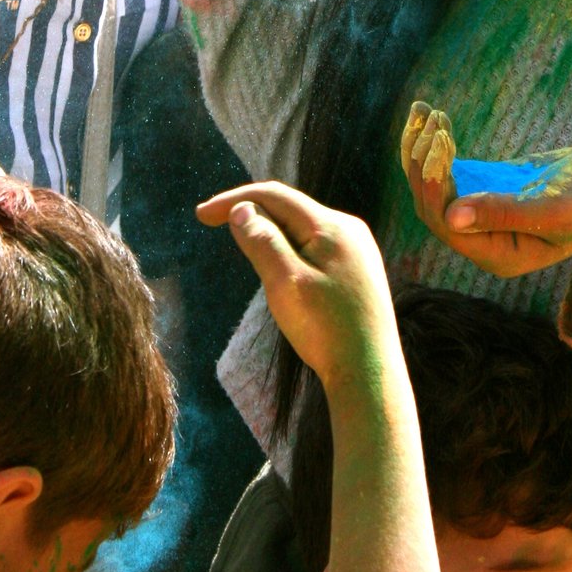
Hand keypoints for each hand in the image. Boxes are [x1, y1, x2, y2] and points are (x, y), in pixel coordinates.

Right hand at [198, 181, 395, 395]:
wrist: (370, 375)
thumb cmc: (326, 330)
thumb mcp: (285, 283)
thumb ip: (263, 242)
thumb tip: (243, 209)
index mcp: (333, 226)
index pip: (276, 196)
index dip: (235, 200)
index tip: (201, 215)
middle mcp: (349, 230)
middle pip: (290, 209)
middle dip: (252, 214)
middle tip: (214, 225)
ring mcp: (357, 251)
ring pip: (302, 230)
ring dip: (270, 233)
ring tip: (245, 250)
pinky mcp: (358, 272)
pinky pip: (316, 248)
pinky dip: (289, 249)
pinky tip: (279, 270)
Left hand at [401, 119, 571, 280]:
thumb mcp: (553, 210)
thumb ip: (504, 213)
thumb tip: (452, 216)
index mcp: (496, 256)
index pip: (446, 225)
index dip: (434, 186)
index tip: (441, 144)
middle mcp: (481, 240)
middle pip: (431, 204)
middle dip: (423, 163)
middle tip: (433, 122)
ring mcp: (479, 213)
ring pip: (432, 185)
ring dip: (421, 148)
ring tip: (423, 109)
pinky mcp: (483, 188)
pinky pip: (446, 169)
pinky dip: (434, 142)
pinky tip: (429, 112)